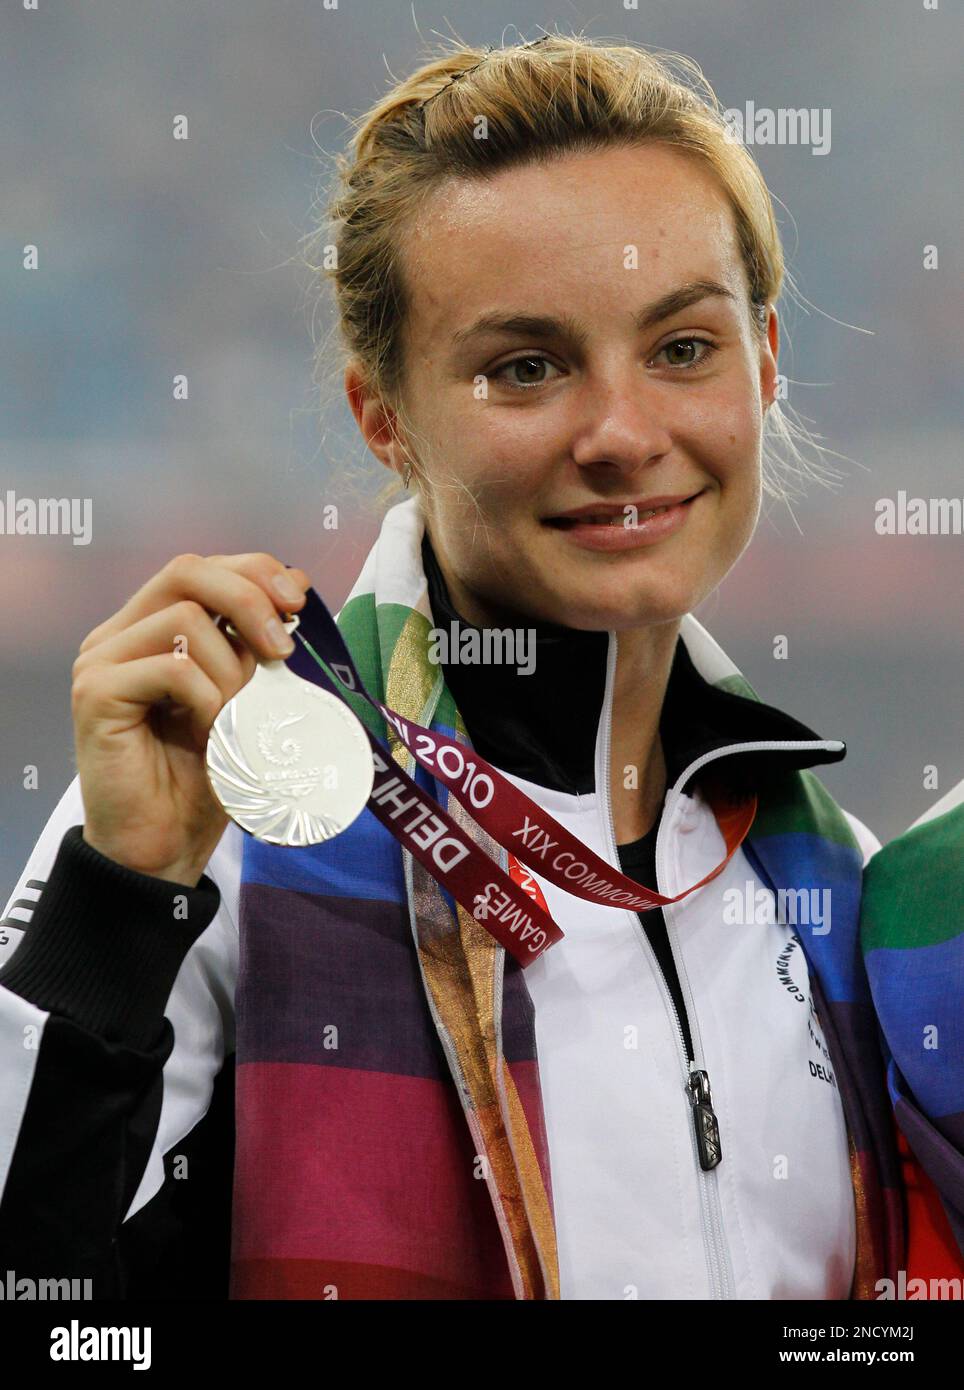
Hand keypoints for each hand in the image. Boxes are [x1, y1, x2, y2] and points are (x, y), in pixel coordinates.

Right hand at [71, 552, 309, 886]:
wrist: (164, 846)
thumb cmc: (203, 777)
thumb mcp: (244, 698)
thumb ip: (254, 647)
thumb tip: (295, 587)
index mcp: (151, 627)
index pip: (202, 568)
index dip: (255, 571)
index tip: (299, 600)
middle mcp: (119, 634)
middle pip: (188, 572)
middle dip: (250, 600)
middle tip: (282, 649)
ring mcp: (102, 661)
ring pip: (187, 620)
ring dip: (231, 670)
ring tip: (235, 720)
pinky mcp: (96, 693)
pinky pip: (173, 667)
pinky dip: (209, 699)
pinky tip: (211, 734)